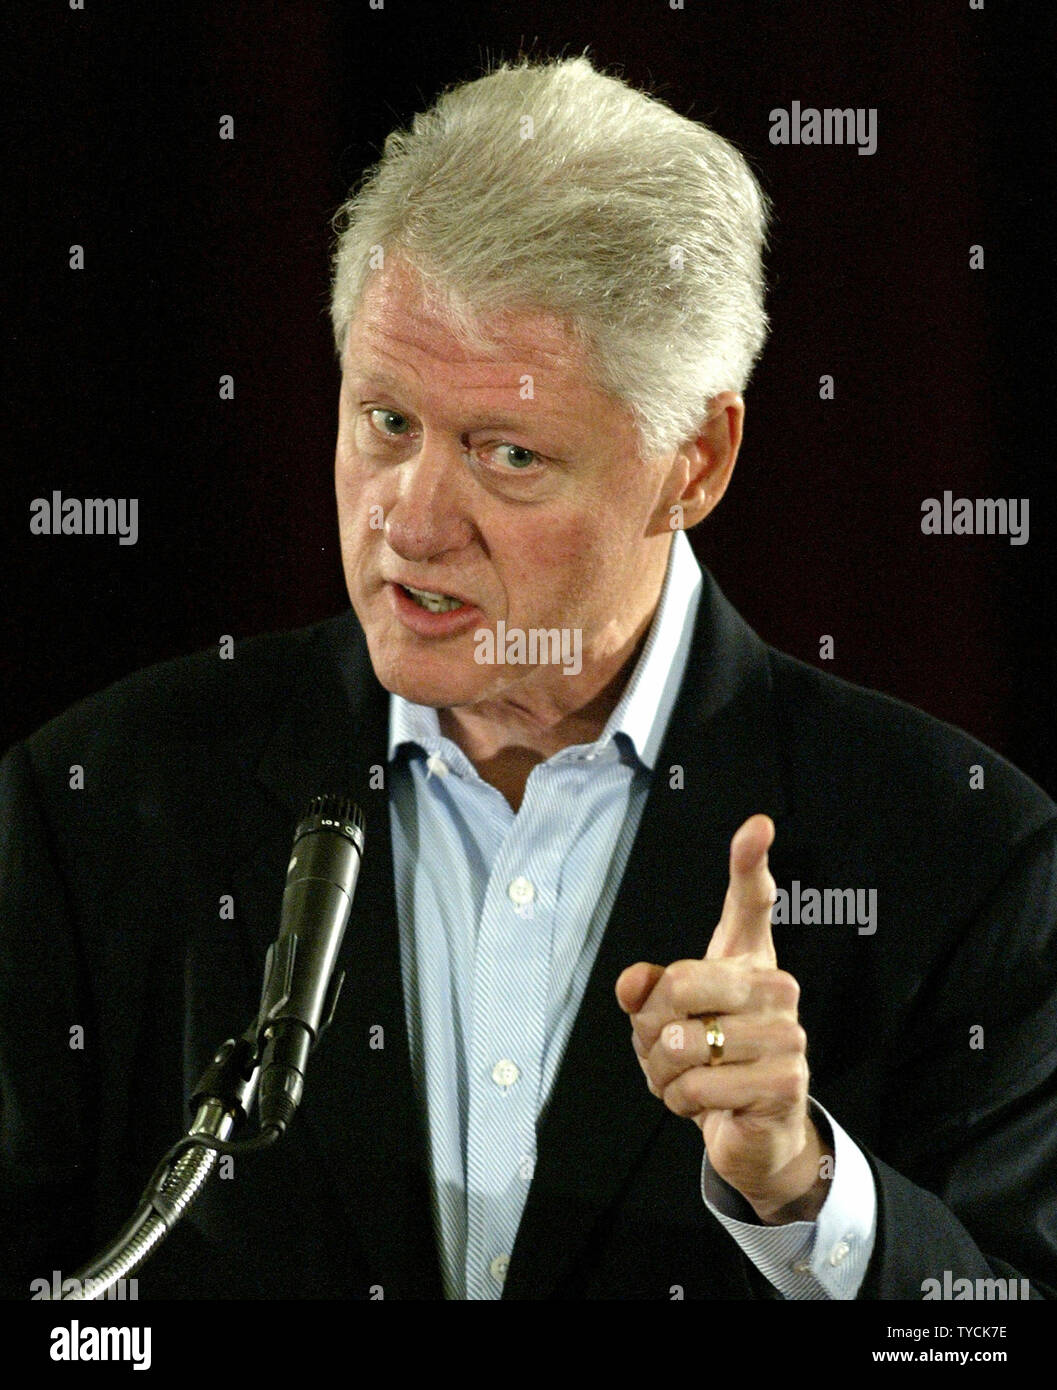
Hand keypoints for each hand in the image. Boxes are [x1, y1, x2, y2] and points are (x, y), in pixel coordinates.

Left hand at [615, 814, 832, 1222]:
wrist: (750, 1132)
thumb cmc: (706, 1061)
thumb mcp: (663, 1021)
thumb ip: (645, 993)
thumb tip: (632, 984)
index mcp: (747, 959)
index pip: (750, 902)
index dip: (750, 861)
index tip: (757, 824)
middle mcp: (776, 986)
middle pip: (682, 981)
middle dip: (649, 1024)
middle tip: (659, 1047)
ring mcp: (788, 1032)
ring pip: (683, 1041)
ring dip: (661, 1071)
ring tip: (682, 1079)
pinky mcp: (787, 1081)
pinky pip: (698, 1085)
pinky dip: (679, 1102)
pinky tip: (701, 1105)